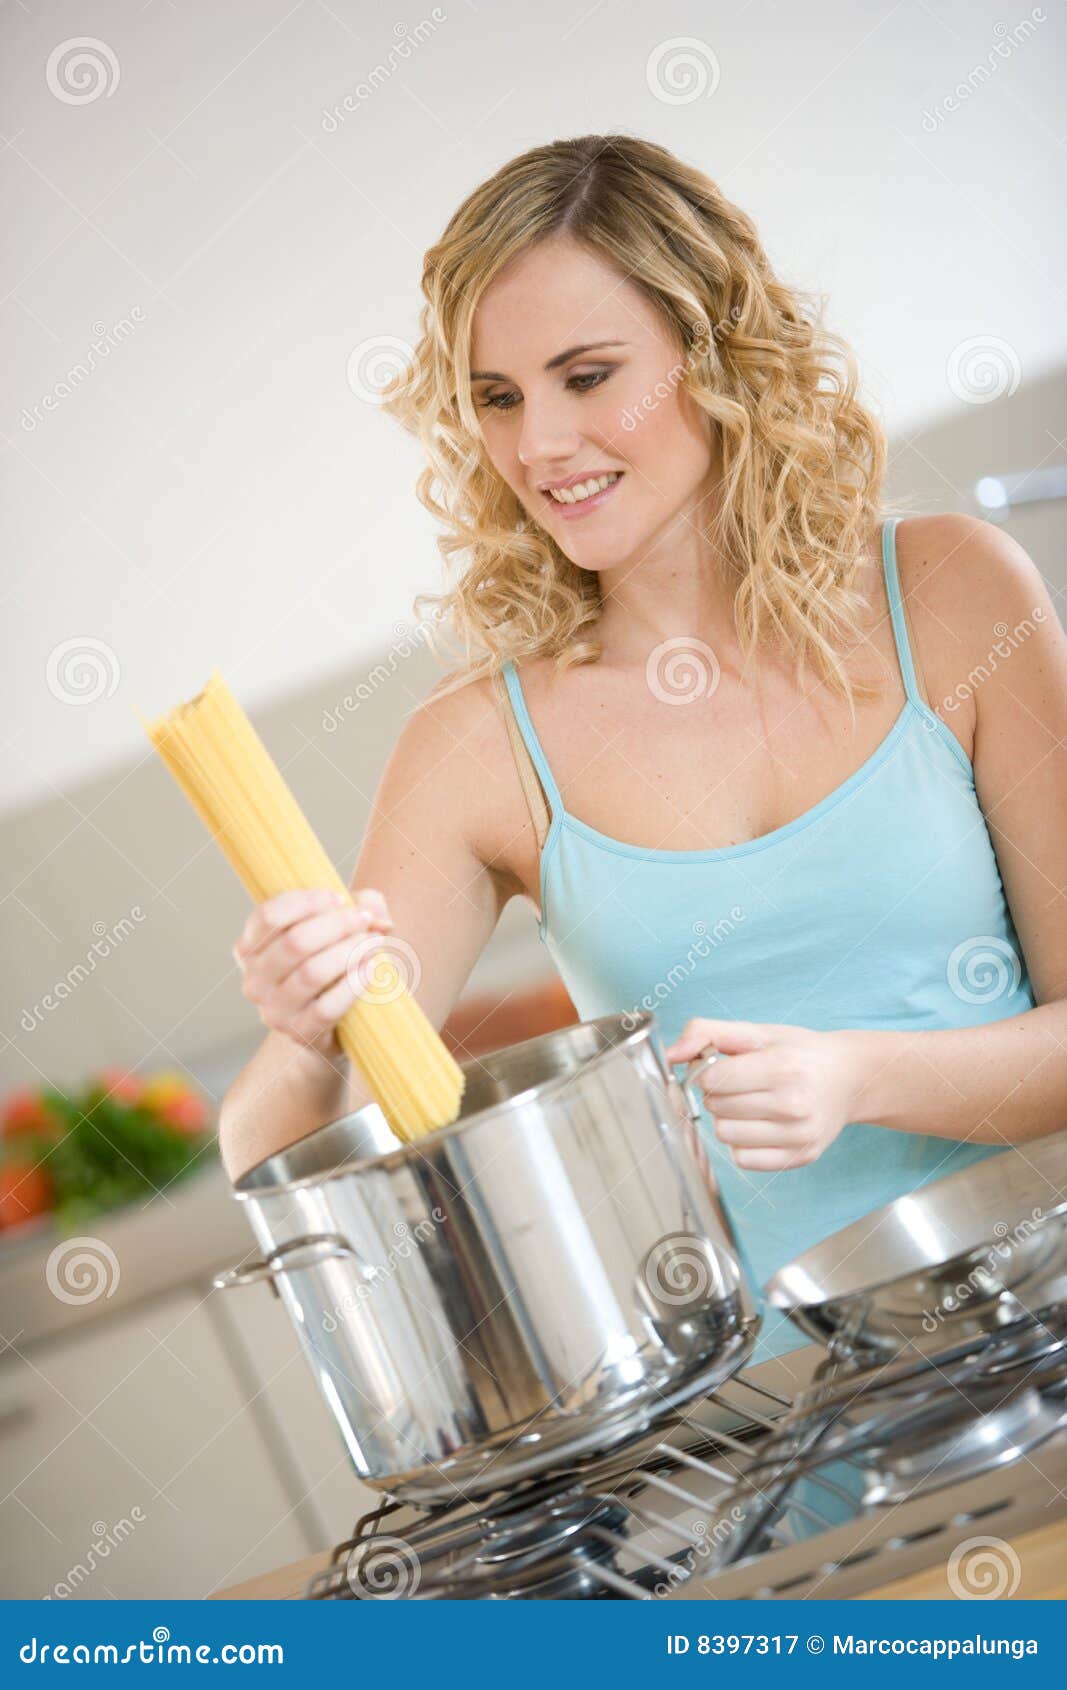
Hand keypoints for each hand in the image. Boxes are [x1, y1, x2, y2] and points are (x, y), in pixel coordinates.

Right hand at [232, 885, 393, 1059]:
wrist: (329, 1026)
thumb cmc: (332, 964)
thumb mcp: (340, 928)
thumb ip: (361, 906)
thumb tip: (377, 917)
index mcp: (251, 947)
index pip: (269, 916)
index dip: (306, 901)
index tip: (338, 898)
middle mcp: (254, 979)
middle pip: (294, 942)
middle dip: (336, 925)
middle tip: (363, 920)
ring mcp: (274, 1010)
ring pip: (311, 973)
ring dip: (348, 952)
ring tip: (373, 943)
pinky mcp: (299, 1034)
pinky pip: (327, 1008)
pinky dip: (353, 984)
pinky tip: (371, 969)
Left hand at [663, 1017, 871, 1170]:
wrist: (850, 1078)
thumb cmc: (800, 1053)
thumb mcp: (757, 1031)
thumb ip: (708, 1032)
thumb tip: (672, 1053)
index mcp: (783, 1067)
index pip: (713, 1079)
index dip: (708, 1071)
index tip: (723, 1065)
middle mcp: (794, 1104)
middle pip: (716, 1107)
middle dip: (718, 1093)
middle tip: (741, 1083)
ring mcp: (800, 1135)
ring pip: (725, 1135)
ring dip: (728, 1118)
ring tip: (750, 1102)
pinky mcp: (801, 1157)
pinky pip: (744, 1159)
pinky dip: (743, 1142)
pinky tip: (759, 1124)